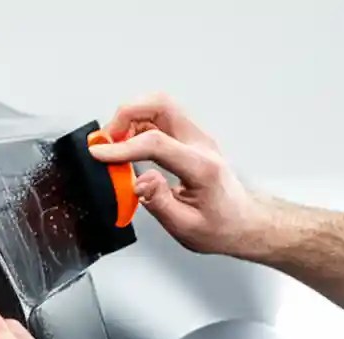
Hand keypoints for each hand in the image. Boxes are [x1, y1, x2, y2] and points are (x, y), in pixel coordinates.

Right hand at [89, 92, 270, 259]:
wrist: (243, 222)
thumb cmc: (221, 227)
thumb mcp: (187, 228)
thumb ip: (160, 203)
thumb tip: (139, 183)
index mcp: (202, 167)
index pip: (157, 143)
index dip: (122, 147)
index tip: (100, 153)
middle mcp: (201, 145)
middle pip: (161, 104)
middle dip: (126, 114)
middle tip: (107, 139)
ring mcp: (197, 138)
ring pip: (159, 105)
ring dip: (131, 117)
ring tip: (114, 143)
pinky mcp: (190, 138)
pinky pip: (161, 117)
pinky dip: (138, 124)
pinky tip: (128, 145)